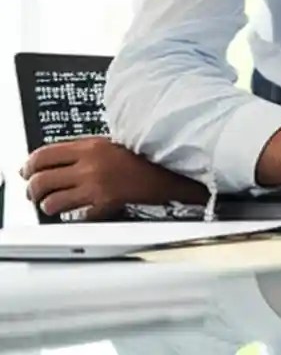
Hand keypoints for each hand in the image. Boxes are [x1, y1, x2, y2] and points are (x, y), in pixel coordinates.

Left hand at [21, 137, 207, 219]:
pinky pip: (77, 216)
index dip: (29, 166)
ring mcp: (97, 186)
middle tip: (36, 194)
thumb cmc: (148, 155)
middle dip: (33, 190)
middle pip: (41, 180)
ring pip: (52, 202)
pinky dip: (74, 217)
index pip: (42, 155)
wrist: (174, 169)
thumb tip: (58, 161)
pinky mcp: (106, 204)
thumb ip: (84, 150)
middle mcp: (89, 165)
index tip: (29, 172)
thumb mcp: (113, 141)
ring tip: (54, 206)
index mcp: (90, 146)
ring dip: (48, 207)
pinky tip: (79, 213)